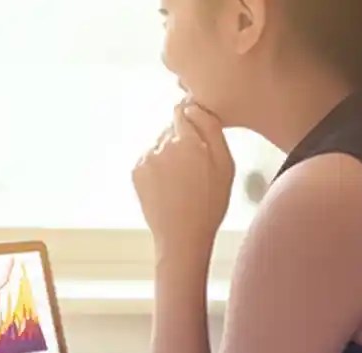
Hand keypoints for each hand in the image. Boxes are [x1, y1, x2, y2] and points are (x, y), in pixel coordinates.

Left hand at [132, 101, 235, 261]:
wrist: (182, 235)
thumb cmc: (210, 203)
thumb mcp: (225, 164)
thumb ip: (211, 129)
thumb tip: (193, 107)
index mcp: (186, 140)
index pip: (184, 111)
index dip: (192, 120)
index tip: (197, 134)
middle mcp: (162, 145)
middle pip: (170, 128)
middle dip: (181, 140)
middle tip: (193, 168)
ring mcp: (146, 159)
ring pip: (158, 143)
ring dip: (168, 153)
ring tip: (181, 180)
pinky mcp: (136, 171)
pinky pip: (148, 158)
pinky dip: (157, 166)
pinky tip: (168, 185)